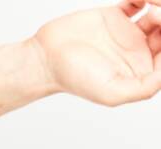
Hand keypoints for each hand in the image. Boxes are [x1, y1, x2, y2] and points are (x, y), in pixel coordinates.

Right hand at [34, 2, 160, 104]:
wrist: (45, 58)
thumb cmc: (74, 79)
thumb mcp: (113, 94)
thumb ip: (146, 87)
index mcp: (144, 70)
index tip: (158, 25)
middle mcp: (139, 51)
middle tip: (154, 12)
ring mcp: (128, 32)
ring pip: (157, 12)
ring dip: (159, 3)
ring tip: (149, 1)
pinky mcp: (115, 16)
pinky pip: (138, 1)